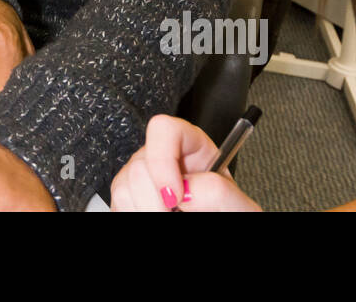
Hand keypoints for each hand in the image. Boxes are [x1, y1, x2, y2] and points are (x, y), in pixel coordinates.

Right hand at [110, 114, 260, 211]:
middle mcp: (160, 157)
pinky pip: (117, 204)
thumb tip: (189, 191)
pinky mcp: (126, 199)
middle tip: (175, 215)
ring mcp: (140, 177)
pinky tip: (154, 217)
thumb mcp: (238, 205)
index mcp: (190, 146)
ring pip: (123, 186)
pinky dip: (134, 215)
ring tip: (168, 217)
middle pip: (140, 164)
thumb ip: (220, 192)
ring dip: (146, 211)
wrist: (216, 225)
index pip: (164, 129)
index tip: (175, 195)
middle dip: (158, 202)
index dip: (163, 159)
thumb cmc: (227, 213)